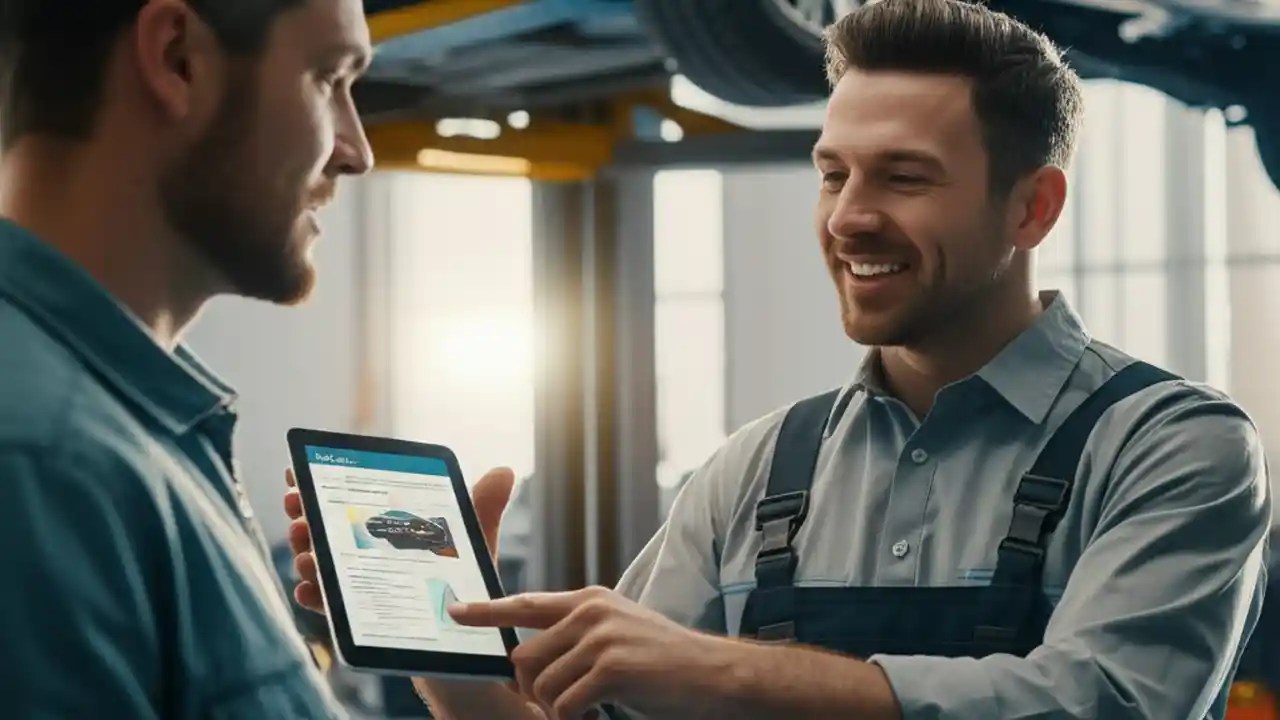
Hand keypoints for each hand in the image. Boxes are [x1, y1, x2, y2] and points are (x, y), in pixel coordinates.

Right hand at [283, 464, 515, 613]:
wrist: (465, 640)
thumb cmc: (463, 582)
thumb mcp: (473, 541)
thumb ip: (482, 507)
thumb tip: (504, 471)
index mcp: (384, 528)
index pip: (345, 500)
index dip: (317, 484)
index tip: (298, 473)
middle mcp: (364, 553)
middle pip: (324, 528)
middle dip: (304, 515)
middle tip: (299, 507)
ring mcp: (356, 585)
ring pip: (322, 566)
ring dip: (308, 555)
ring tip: (309, 552)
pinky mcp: (357, 618)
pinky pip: (329, 609)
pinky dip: (317, 599)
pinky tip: (310, 591)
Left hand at [449, 587, 739, 719]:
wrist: (716, 676)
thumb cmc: (665, 663)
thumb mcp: (618, 632)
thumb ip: (579, 632)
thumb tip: (534, 653)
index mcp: (589, 601)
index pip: (525, 604)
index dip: (486, 610)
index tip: (455, 612)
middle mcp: (591, 612)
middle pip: (524, 656)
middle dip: (530, 690)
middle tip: (557, 706)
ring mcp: (602, 637)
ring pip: (541, 683)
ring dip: (556, 708)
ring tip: (587, 709)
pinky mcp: (612, 667)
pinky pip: (566, 703)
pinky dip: (575, 718)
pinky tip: (598, 714)